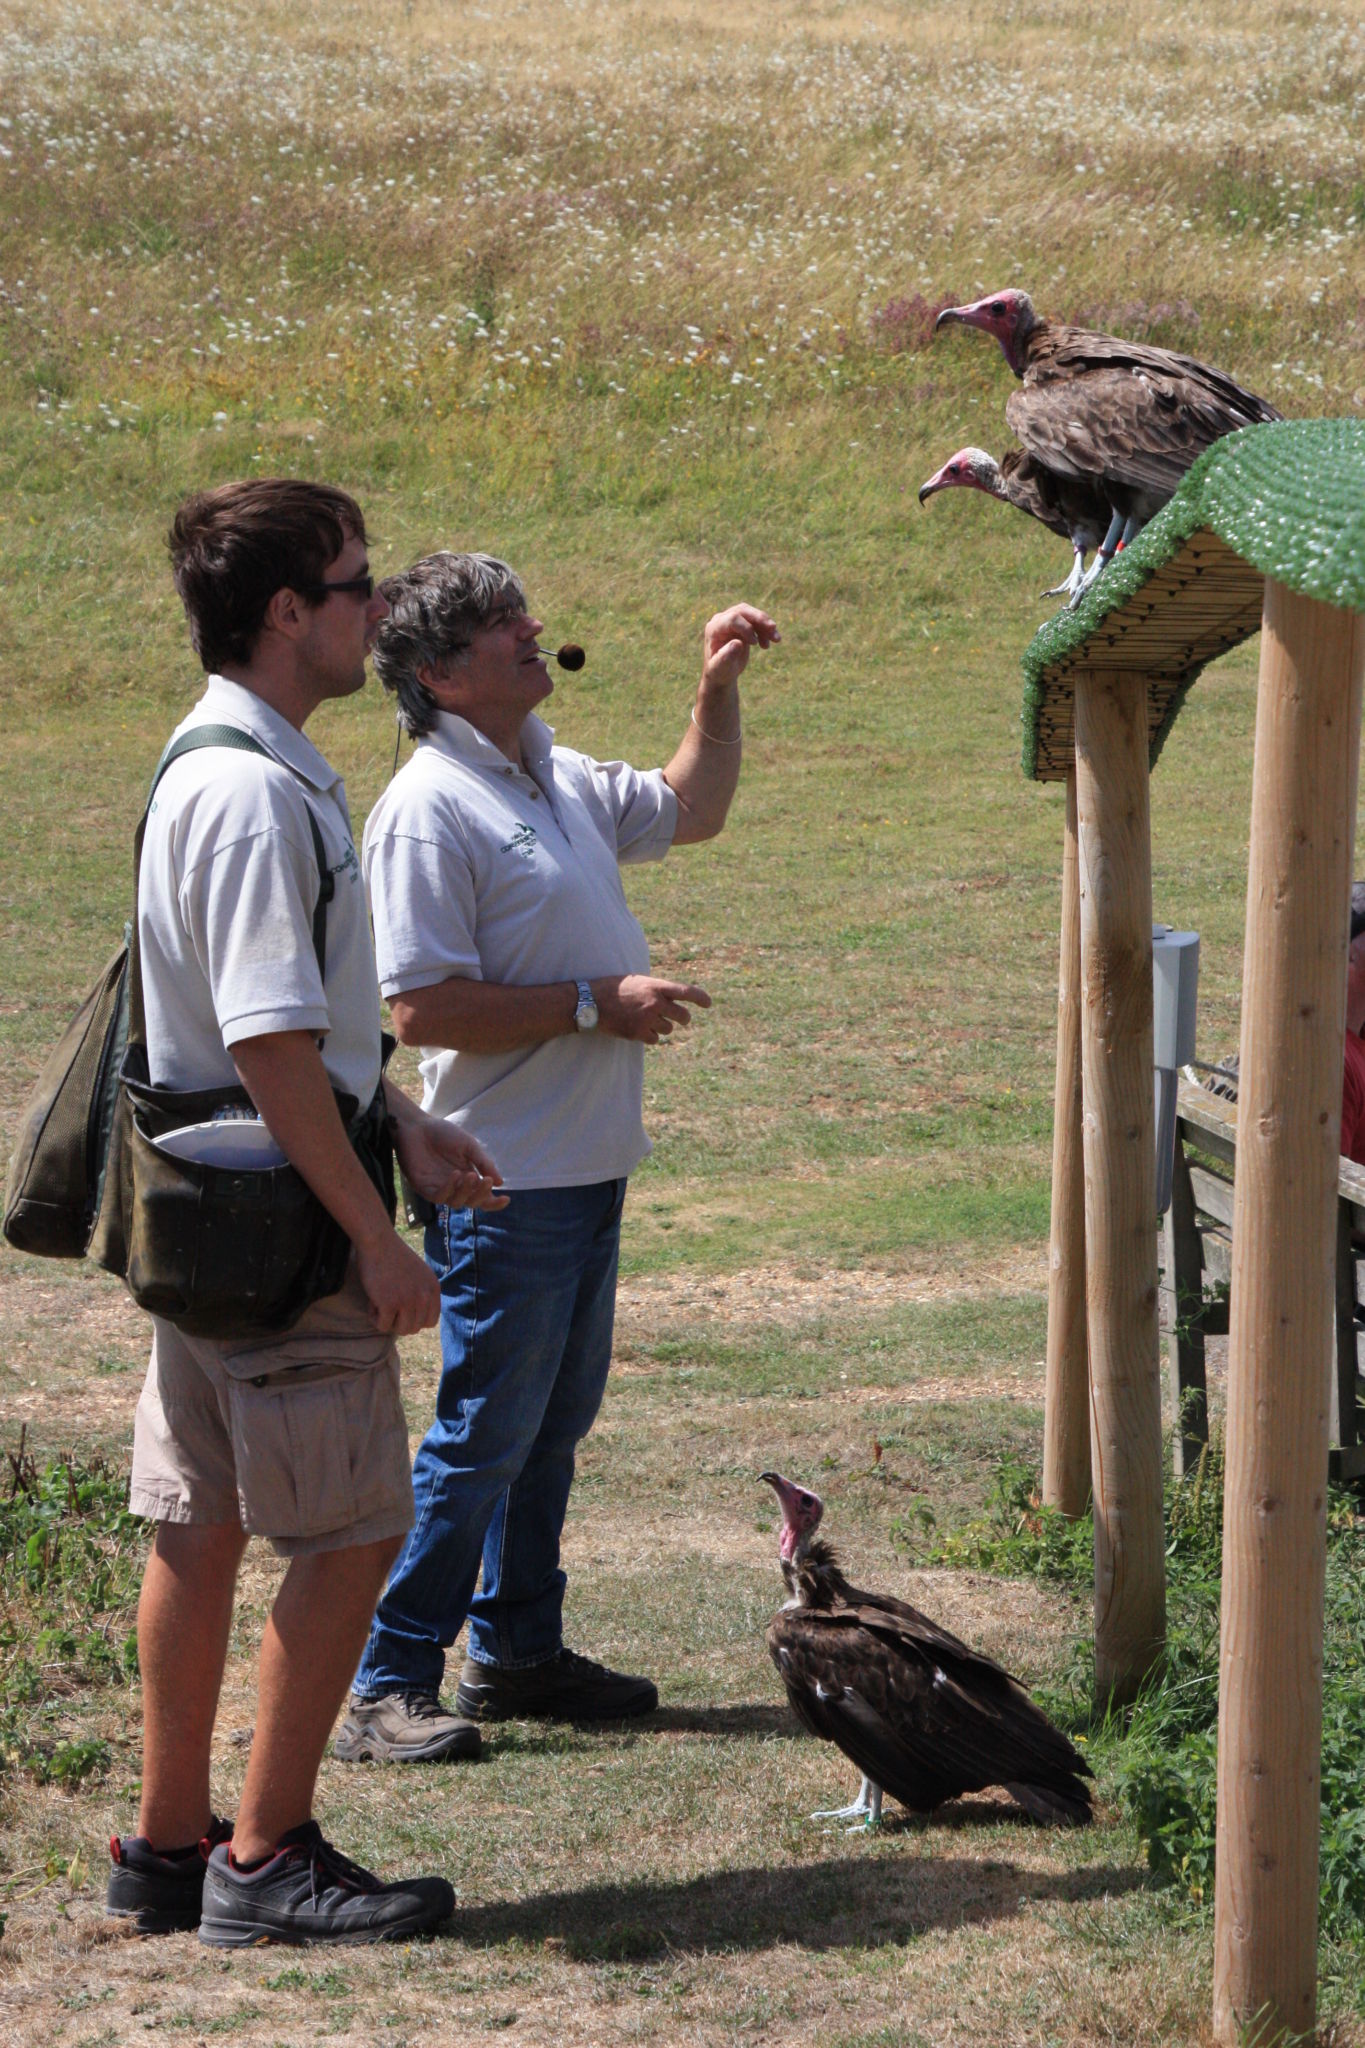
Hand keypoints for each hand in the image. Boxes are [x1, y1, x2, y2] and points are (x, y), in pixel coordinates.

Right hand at [353, 1229, 441, 1336]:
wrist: (378, 1241)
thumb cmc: (393, 1256)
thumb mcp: (419, 1274)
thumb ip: (422, 1293)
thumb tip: (417, 1319)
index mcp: (433, 1289)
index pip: (430, 1321)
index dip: (414, 1320)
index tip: (402, 1311)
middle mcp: (424, 1297)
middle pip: (414, 1328)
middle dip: (399, 1321)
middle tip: (387, 1305)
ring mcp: (408, 1301)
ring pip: (400, 1330)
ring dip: (387, 1321)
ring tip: (379, 1304)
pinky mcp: (389, 1304)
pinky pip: (383, 1326)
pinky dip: (374, 1318)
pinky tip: (371, 1303)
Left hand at [394, 1112, 508, 1212]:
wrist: (417, 1126)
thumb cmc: (442, 1133)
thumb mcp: (469, 1146)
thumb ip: (483, 1163)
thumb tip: (500, 1182)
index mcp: (468, 1176)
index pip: (483, 1196)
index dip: (494, 1202)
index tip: (506, 1199)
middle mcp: (455, 1186)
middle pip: (472, 1202)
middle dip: (481, 1194)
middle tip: (486, 1180)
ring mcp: (440, 1188)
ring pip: (457, 1203)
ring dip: (466, 1191)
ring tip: (470, 1175)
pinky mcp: (424, 1188)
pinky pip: (439, 1197)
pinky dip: (449, 1189)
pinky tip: (455, 1175)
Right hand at [592, 975, 710, 1045]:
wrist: (590, 1002)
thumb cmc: (613, 988)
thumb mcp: (638, 981)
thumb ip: (656, 989)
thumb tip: (672, 998)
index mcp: (656, 986)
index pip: (687, 991)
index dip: (701, 998)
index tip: (708, 1004)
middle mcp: (655, 1002)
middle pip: (683, 1016)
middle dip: (682, 1018)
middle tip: (678, 1019)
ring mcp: (648, 1019)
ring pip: (669, 1029)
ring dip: (662, 1027)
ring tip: (645, 1019)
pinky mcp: (638, 1033)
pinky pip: (655, 1040)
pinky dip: (650, 1037)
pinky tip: (638, 1029)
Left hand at [700, 603, 779, 693]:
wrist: (722, 673)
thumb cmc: (719, 672)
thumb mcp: (721, 668)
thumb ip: (726, 657)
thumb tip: (738, 643)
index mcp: (714, 628)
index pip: (732, 618)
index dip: (746, 627)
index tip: (755, 643)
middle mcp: (721, 620)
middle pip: (743, 610)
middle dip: (759, 618)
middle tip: (773, 627)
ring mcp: (731, 621)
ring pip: (752, 614)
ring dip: (766, 625)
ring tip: (777, 639)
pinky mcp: (741, 625)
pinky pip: (756, 622)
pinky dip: (765, 631)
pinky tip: (768, 644)